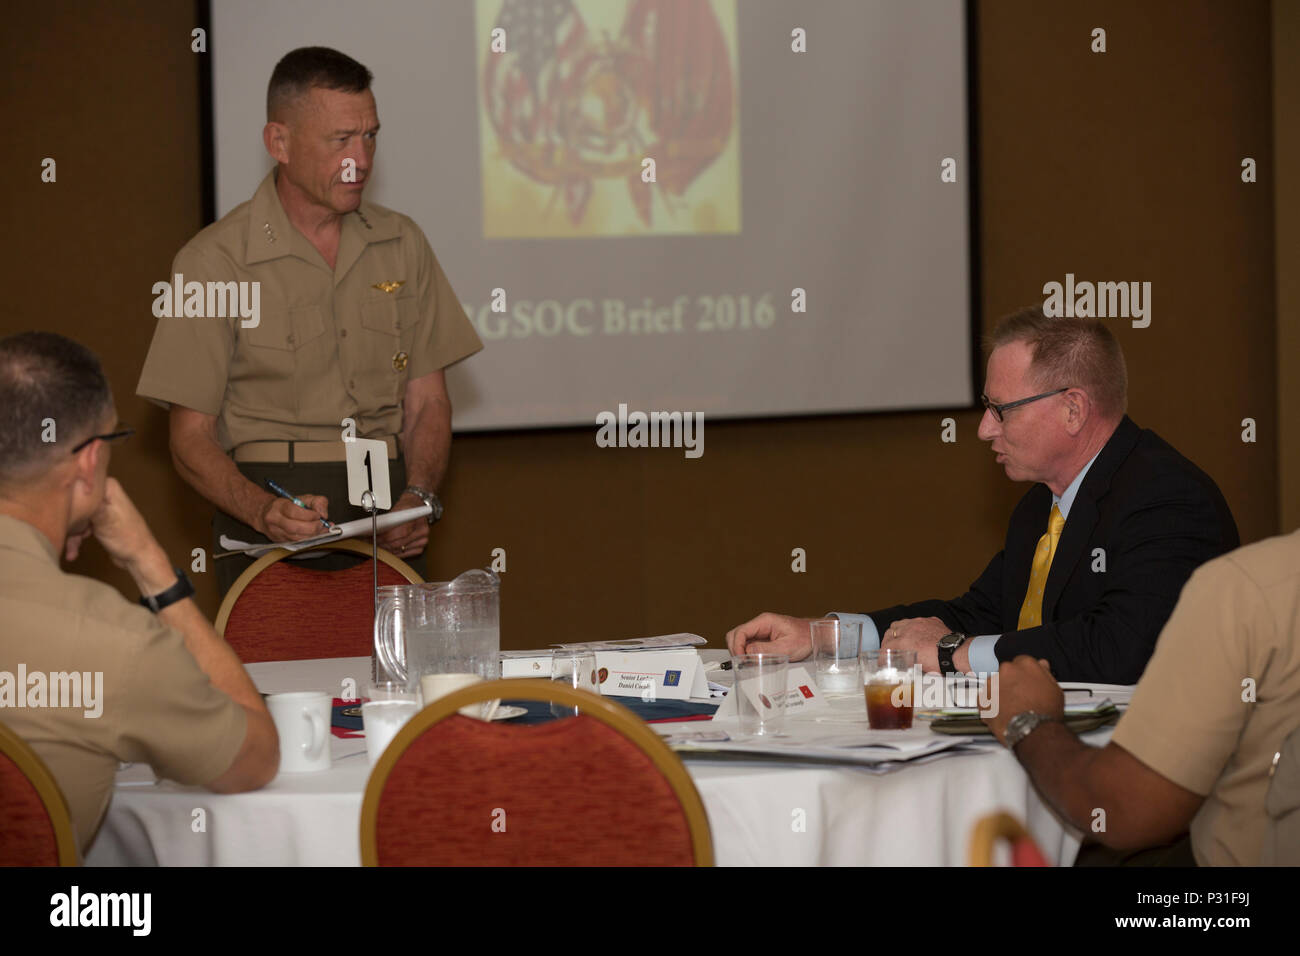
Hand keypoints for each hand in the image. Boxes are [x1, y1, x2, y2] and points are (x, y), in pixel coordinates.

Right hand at [72, 477, 174, 594]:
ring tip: (72, 549)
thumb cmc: (128, 537)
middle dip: (69, 521)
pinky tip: (73, 553)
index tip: (57, 511)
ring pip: (74, 516)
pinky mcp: (97, 521)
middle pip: (74, 502)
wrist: (138, 558)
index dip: (67, 498)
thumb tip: (73, 490)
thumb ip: (89, 504)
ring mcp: (100, 508)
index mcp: (108, 487)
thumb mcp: (105, 519)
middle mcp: (103, 494)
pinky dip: (75, 539)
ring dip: (72, 534)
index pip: (79, 483)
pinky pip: (79, 526)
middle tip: (67, 534)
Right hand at [258, 494, 329, 541]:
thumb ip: (317, 502)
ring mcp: (276, 533)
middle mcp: (275, 520)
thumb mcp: (303, 498)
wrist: (265, 514)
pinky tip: (315, 535)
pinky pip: (297, 544)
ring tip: (320, 529)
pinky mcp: (280, 542)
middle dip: (314, 527)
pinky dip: (309, 540)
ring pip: (297, 538)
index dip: (309, 515)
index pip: (294, 512)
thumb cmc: (287, 505)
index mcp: (280, 506)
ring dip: (313, 535)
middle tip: (322, 524)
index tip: (318, 515)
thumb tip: (324, 514)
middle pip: (296, 528)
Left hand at [375, 491, 428, 559]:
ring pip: (399, 550)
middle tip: (371, 542)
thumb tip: (374, 529)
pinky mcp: (420, 548)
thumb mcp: (396, 507)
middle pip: (398, 543)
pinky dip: (392, 553)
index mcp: (417, 518)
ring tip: (375, 545)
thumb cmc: (407, 507)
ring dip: (385, 549)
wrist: (417, 508)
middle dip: (382, 543)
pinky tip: (385, 549)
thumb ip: (387, 519)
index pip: (400, 532)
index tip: (373, 537)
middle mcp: (422, 530)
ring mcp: (422, 540)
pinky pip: (403, 554)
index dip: (384, 537)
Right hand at [724, 612, 812, 660]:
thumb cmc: (805, 637)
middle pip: (736, 634)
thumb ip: (766, 650)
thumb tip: (748, 652)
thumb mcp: (787, 647)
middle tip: (741, 662)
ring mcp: (761, 631)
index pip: (741, 631)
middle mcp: (760, 624)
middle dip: (735, 649)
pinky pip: (749, 645)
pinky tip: (753, 661)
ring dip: (740, 651)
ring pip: (740, 639)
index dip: (737, 646)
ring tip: (747, 663)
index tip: (740, 659)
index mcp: (764, 621)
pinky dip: (747, 653)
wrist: (815, 635)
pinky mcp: (763, 638)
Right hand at [879, 616, 949, 671]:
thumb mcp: (919, 667)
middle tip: (890, 648)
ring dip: (899, 631)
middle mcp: (909, 629)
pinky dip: (915, 627)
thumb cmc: (939, 662)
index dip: (882, 654)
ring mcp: (920, 623)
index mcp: (903, 642)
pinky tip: (919, 634)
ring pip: (902, 622)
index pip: (885, 647)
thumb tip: (905, 669)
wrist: (955, 653)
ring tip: (902, 638)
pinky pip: (918, 621)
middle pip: (890, 631)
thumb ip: (907, 664)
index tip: (882, 659)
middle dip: (888, 640)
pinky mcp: (930, 620)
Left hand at [981, 656, 1062, 744]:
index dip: (1024, 675)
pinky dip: (990, 706)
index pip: (1021, 663)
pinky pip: (984, 700)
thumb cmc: (1045, 712)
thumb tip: (1042, 665)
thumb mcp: (1054, 688)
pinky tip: (1002, 713)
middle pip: (1007, 673)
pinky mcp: (982, 699)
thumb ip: (1045, 673)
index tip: (1025, 683)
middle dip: (1011, 683)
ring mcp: (992, 684)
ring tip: (1012, 708)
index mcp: (1025, 664)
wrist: (1032, 730)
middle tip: (1020, 698)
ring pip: (994, 686)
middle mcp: (1006, 670)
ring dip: (1000, 694)